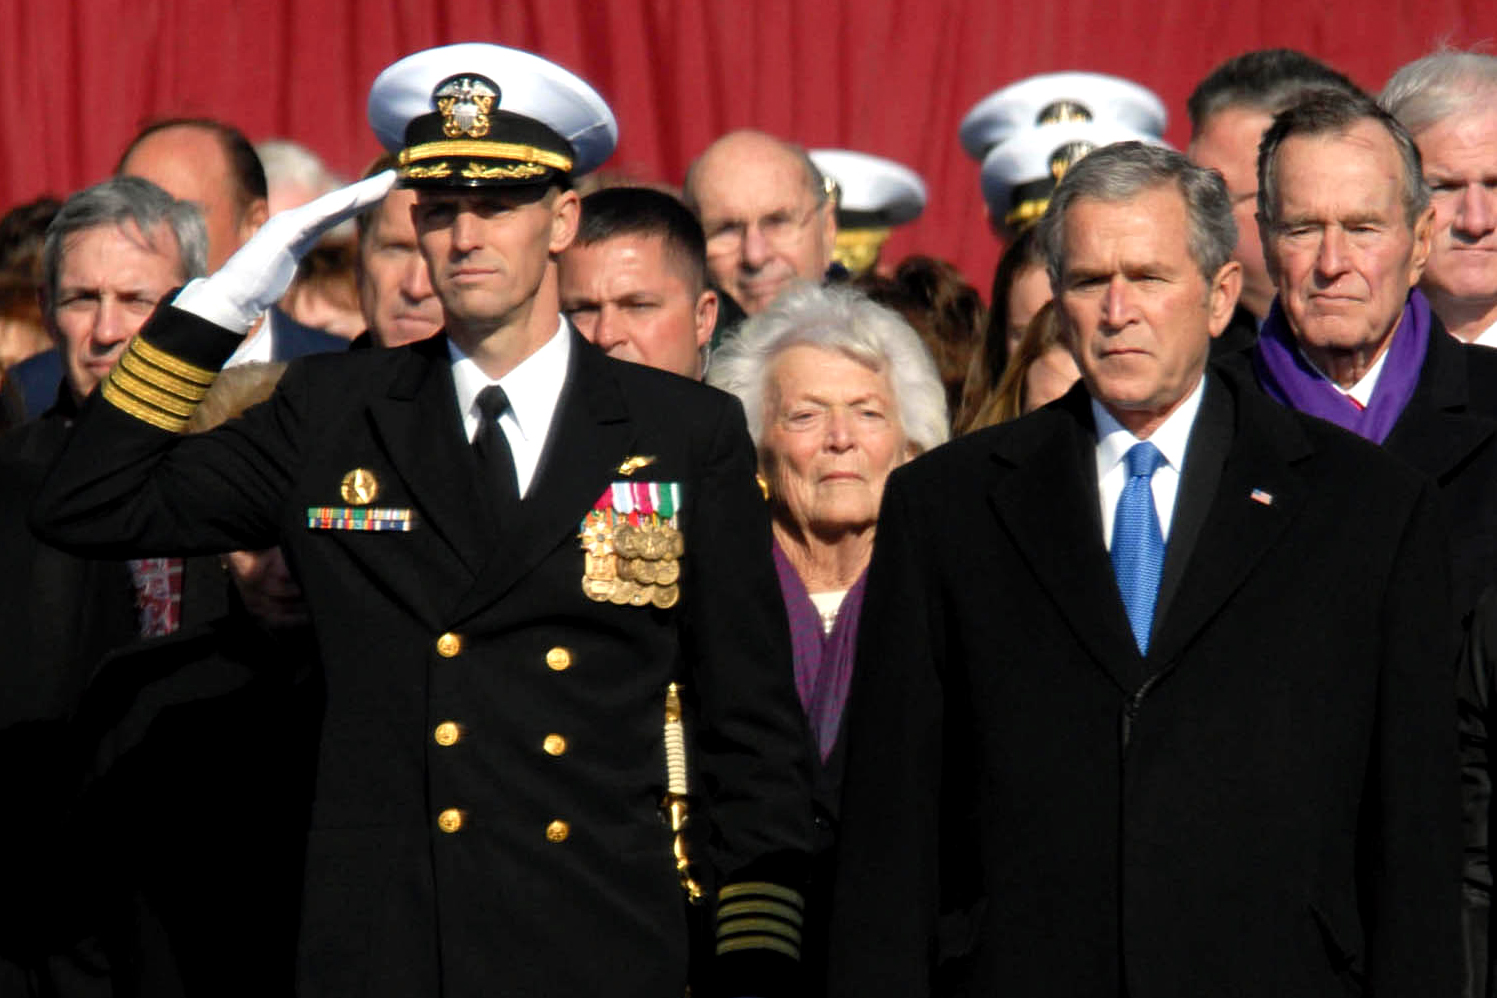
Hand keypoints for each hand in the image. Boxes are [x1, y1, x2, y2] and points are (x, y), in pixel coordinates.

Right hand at [176, 170, 397, 332]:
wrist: (233, 294)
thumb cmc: (258, 284)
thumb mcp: (286, 265)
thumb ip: (296, 251)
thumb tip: (305, 254)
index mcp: (300, 229)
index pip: (338, 211)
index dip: (362, 199)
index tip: (386, 188)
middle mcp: (295, 221)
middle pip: (339, 203)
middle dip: (367, 190)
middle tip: (393, 176)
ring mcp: (288, 225)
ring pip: (330, 206)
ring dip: (357, 194)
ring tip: (382, 184)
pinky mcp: (283, 235)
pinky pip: (314, 219)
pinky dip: (333, 208)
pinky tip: (352, 200)